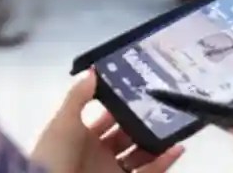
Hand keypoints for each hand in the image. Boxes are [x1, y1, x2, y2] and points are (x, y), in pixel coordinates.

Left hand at [30, 70, 185, 172]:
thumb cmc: (54, 156)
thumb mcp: (62, 123)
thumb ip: (78, 97)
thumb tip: (94, 70)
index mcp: (82, 137)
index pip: (106, 117)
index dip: (121, 104)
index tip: (141, 87)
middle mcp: (99, 154)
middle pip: (127, 134)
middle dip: (143, 120)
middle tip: (163, 102)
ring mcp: (113, 170)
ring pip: (141, 153)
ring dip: (157, 139)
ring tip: (175, 123)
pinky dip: (165, 162)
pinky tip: (178, 147)